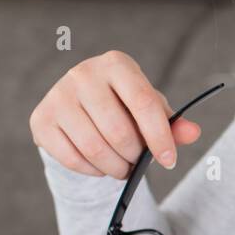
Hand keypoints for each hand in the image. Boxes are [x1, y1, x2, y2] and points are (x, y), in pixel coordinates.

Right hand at [29, 49, 201, 178]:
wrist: (79, 108)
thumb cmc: (122, 107)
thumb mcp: (150, 110)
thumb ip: (173, 123)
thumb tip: (193, 133)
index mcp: (116, 64)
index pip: (144, 102)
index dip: (159, 137)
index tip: (169, 161)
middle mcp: (83, 74)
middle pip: (118, 131)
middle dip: (134, 156)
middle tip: (136, 162)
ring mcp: (58, 95)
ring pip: (95, 149)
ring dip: (115, 168)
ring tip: (122, 167)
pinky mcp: (41, 119)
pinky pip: (72, 159)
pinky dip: (92, 171)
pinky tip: (99, 165)